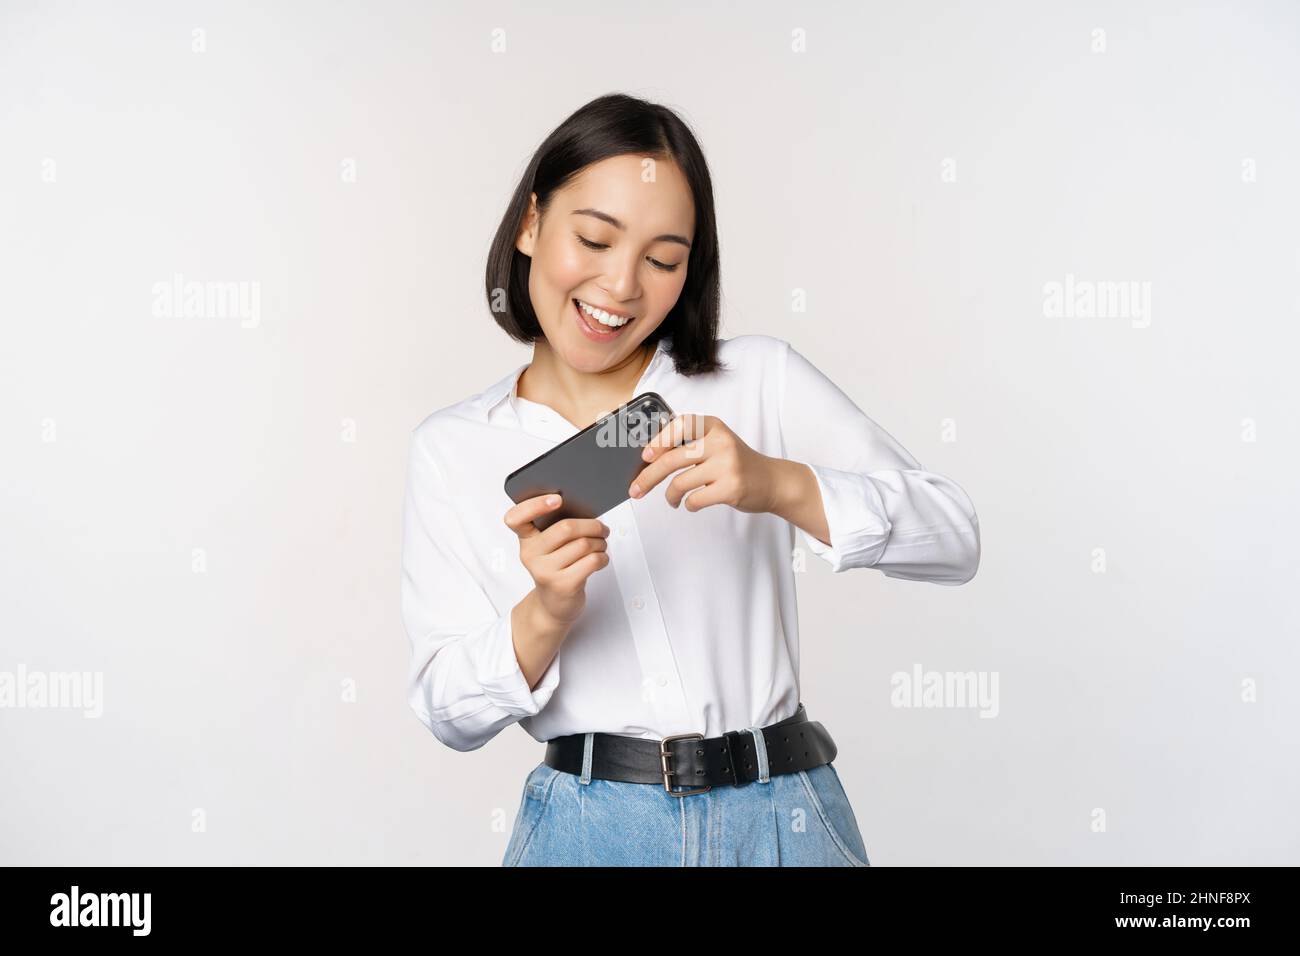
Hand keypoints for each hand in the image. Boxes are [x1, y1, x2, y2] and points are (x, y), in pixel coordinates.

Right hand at [503, 494, 610, 625]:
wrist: (554, 605)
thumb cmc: (557, 568)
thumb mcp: (550, 548)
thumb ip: (558, 528)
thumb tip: (587, 510)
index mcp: (526, 539)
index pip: (516, 518)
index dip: (534, 505)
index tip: (557, 499)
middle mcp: (530, 555)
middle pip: (566, 528)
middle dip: (592, 525)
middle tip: (602, 529)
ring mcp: (545, 571)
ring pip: (584, 544)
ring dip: (600, 543)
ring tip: (601, 545)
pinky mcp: (562, 585)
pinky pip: (592, 561)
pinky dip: (603, 557)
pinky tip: (600, 559)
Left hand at [628, 414, 781, 512]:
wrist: (772, 481)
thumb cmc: (737, 463)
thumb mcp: (717, 443)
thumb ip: (690, 443)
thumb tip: (649, 456)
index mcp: (714, 427)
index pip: (682, 424)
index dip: (660, 439)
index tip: (645, 456)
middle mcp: (721, 442)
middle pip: (673, 459)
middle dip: (649, 477)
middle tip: (636, 489)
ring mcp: (727, 465)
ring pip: (681, 482)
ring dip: (670, 495)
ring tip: (672, 499)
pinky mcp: (731, 488)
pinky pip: (695, 499)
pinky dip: (688, 504)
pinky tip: (691, 503)